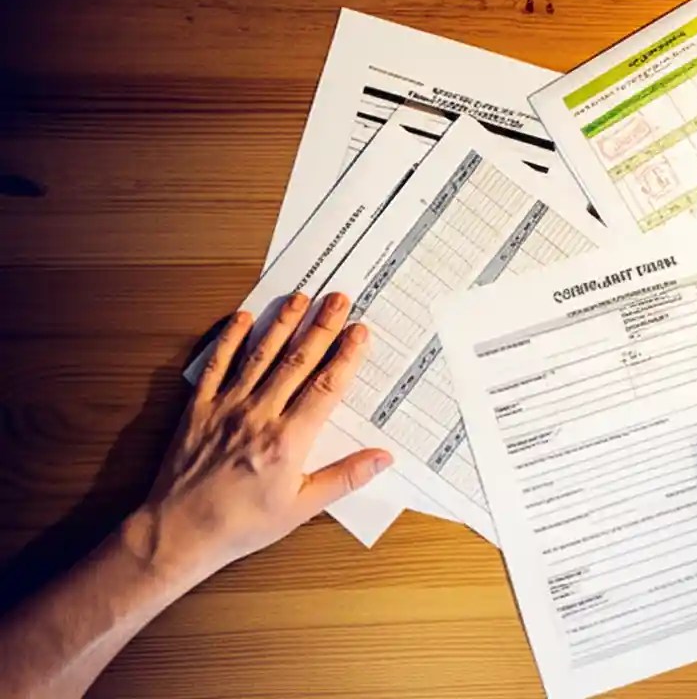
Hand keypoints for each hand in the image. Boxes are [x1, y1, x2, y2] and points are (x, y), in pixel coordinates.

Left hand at [130, 292, 391, 583]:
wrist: (179, 532)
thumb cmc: (241, 525)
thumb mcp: (302, 508)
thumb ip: (344, 477)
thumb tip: (382, 459)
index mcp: (288, 441)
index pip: (325, 388)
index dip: (346, 356)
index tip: (360, 332)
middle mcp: (258, 416)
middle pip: (297, 362)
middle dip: (321, 327)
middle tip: (339, 300)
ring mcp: (227, 408)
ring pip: (261, 356)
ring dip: (283, 324)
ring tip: (301, 298)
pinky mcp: (199, 409)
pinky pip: (217, 366)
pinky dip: (229, 340)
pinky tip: (243, 318)